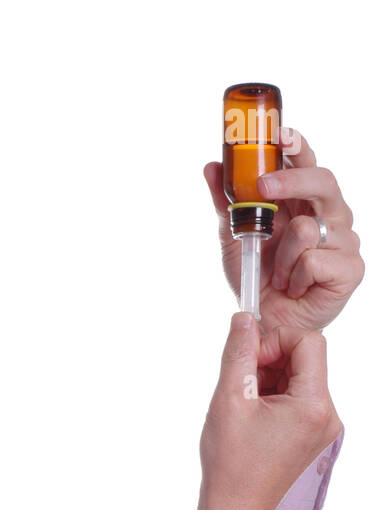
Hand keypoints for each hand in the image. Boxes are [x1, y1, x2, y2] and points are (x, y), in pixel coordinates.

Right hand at [198, 312, 341, 509]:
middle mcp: (327, 415)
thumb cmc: (232, 466)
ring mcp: (322, 427)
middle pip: (305, 359)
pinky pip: (297, 399)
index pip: (309, 342)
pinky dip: (273, 397)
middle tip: (241, 380)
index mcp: (314, 405)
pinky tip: (251, 416)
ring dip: (269, 379)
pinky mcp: (311, 435)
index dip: (276, 341)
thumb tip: (244, 320)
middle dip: (271, 361)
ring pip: (299, 378)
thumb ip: (239, 353)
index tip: (250, 357)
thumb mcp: (229, 399)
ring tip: (243, 405)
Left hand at [203, 128, 364, 335]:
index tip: (281, 135)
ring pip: (308, 228)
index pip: (308, 162)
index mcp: (305, 200)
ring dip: (281, 256)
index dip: (298, 146)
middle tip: (263, 189)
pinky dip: (294, 277)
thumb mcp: (235, 237)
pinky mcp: (350, 268)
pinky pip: (314, 261)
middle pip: (322, 181)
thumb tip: (212, 166)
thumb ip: (227, 202)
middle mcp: (330, 214)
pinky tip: (295, 287)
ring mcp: (344, 240)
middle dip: (291, 182)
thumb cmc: (258, 277)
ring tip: (278, 274)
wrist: (266, 322)